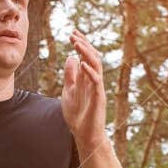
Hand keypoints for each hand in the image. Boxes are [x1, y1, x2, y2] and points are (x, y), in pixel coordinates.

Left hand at [61, 27, 105, 149]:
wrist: (84, 134)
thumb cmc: (77, 115)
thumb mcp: (68, 91)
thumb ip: (70, 76)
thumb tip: (70, 58)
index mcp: (86, 78)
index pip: (85, 56)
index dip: (80, 44)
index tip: (72, 33)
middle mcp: (93, 80)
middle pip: (92, 57)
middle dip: (83, 44)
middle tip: (73, 34)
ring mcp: (96, 88)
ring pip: (96, 66)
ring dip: (86, 54)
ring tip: (77, 44)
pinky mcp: (98, 98)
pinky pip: (96, 82)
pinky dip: (90, 72)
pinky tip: (82, 64)